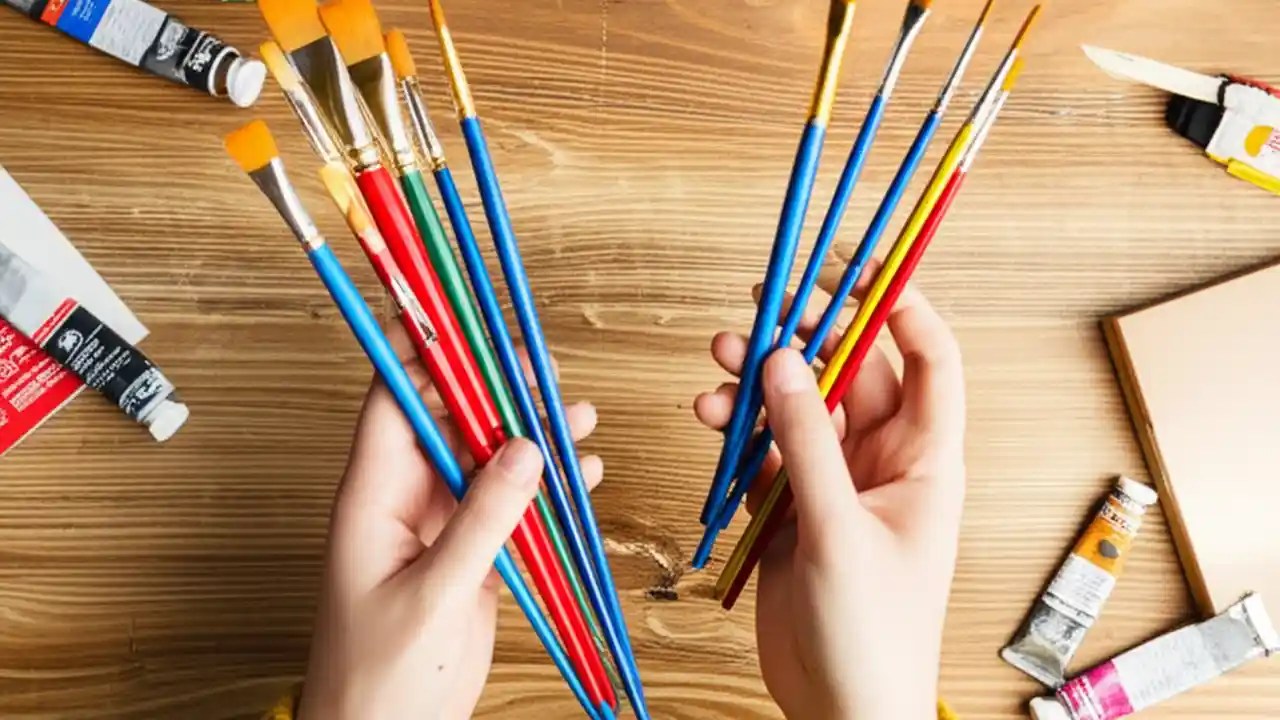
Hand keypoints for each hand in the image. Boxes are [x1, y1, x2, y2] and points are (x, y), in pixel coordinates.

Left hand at [299, 325, 602, 719]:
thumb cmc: (381, 678)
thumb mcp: (434, 596)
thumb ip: (481, 521)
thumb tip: (527, 450)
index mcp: (373, 497)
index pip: (391, 400)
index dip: (420, 352)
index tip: (463, 317)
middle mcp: (405, 499)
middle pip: (450, 421)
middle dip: (497, 392)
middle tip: (546, 373)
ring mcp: (438, 526)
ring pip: (487, 461)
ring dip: (532, 439)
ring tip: (581, 418)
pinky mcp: (469, 556)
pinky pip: (508, 506)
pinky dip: (545, 489)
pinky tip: (581, 474)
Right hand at [695, 271, 965, 719]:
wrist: (842, 710)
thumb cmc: (872, 636)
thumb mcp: (840, 530)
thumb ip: (809, 442)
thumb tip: (785, 362)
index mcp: (926, 460)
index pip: (929, 359)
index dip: (901, 305)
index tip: (858, 266)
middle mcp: (883, 461)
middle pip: (851, 372)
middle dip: (807, 336)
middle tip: (761, 304)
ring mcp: (836, 483)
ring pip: (800, 407)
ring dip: (759, 382)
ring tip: (716, 362)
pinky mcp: (793, 509)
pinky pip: (767, 450)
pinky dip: (739, 431)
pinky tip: (711, 419)